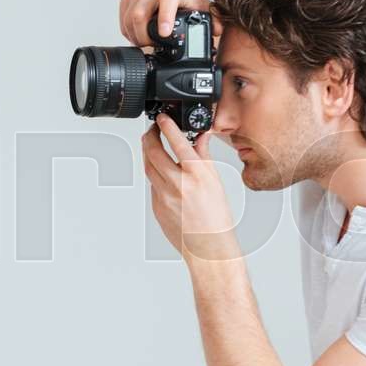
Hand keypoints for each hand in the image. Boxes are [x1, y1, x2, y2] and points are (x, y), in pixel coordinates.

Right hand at [118, 0, 220, 47]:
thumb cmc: (189, 4)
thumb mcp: (203, 11)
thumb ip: (214, 21)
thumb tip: (218, 29)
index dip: (164, 17)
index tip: (164, 33)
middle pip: (140, 12)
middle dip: (143, 35)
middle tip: (150, 46)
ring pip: (129, 16)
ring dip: (135, 34)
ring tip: (145, 43)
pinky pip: (123, 17)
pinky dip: (128, 30)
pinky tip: (137, 34)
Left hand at [142, 116, 240, 261]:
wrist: (208, 247)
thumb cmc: (217, 218)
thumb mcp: (215, 182)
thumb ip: (203, 157)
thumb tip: (200, 138)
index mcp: (196, 175)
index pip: (177, 142)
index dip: (167, 126)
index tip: (162, 118)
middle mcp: (177, 184)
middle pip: (153, 152)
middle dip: (150, 136)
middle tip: (152, 129)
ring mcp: (163, 196)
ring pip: (148, 167)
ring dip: (149, 153)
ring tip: (153, 145)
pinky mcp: (156, 206)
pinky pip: (152, 184)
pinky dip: (155, 174)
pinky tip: (162, 173)